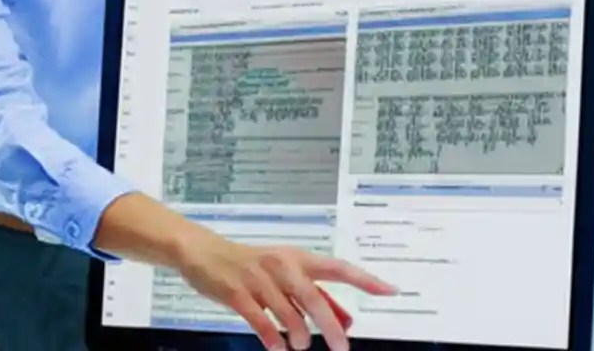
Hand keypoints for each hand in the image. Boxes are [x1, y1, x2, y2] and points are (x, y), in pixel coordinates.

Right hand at [174, 230, 396, 350]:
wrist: (204, 252)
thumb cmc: (250, 265)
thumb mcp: (284, 274)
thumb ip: (314, 295)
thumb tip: (347, 320)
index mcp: (297, 258)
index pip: (338, 268)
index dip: (364, 279)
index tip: (389, 291)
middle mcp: (281, 265)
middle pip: (314, 297)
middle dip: (331, 327)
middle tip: (342, 348)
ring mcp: (259, 279)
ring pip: (289, 313)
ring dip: (299, 335)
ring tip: (300, 345)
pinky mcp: (237, 293)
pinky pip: (261, 321)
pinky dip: (272, 338)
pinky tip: (277, 348)